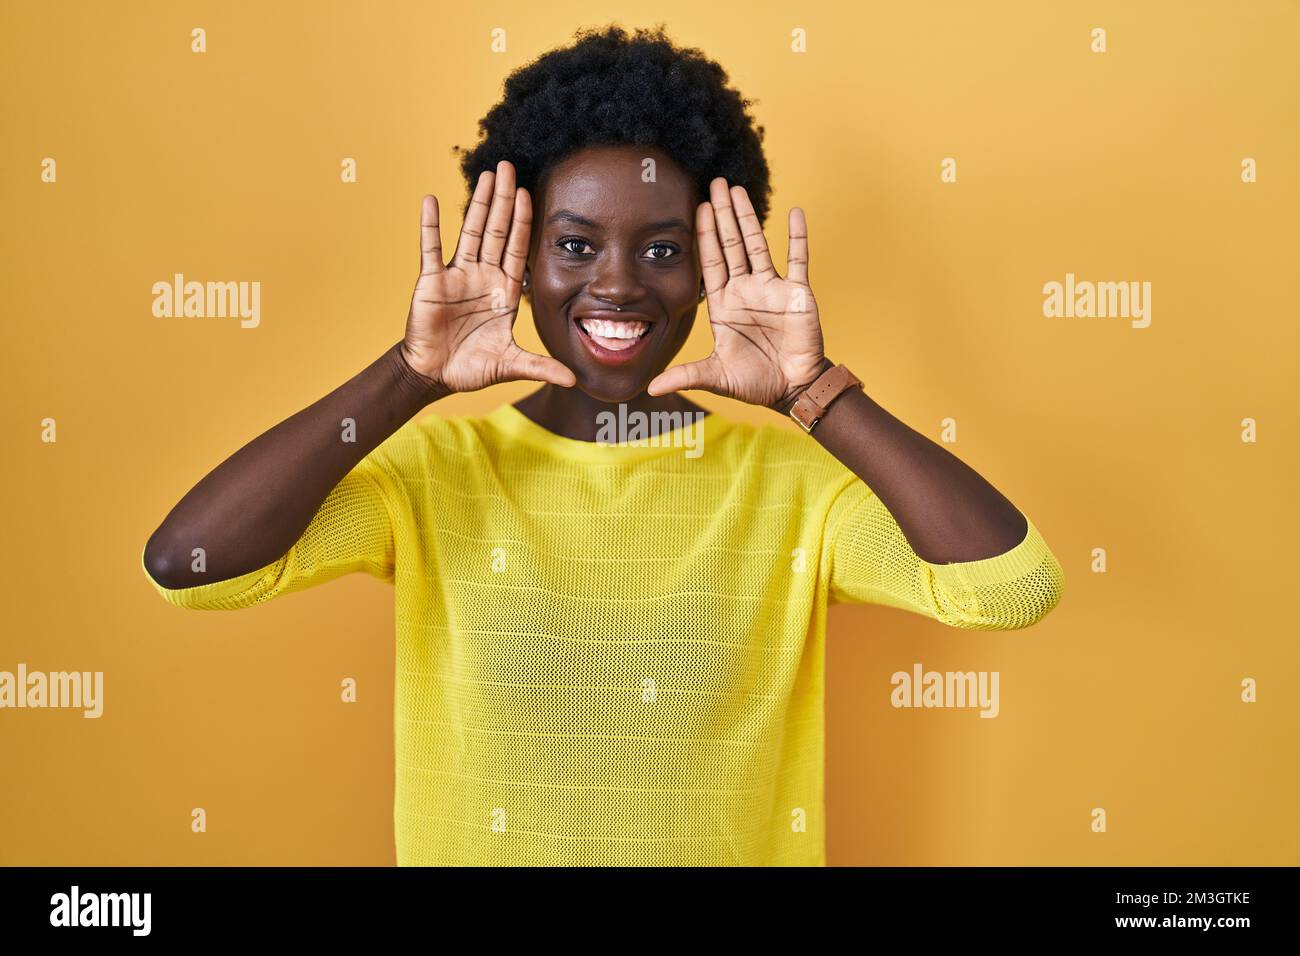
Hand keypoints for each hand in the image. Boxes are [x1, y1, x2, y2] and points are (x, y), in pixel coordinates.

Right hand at [399, 160, 574, 394]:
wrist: (435, 375)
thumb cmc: (471, 367)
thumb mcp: (511, 365)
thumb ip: (541, 367)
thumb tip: (574, 379)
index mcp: (503, 291)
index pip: (516, 248)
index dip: (522, 222)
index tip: (529, 193)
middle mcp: (482, 276)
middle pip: (495, 230)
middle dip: (503, 200)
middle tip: (509, 167)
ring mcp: (456, 276)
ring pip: (469, 232)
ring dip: (477, 203)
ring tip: (485, 174)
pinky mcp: (431, 282)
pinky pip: (431, 248)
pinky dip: (430, 225)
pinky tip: (430, 200)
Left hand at [646, 177, 827, 410]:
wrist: (791, 390)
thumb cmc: (755, 382)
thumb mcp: (715, 377)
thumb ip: (685, 375)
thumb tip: (651, 388)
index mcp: (724, 304)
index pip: (711, 262)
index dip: (704, 235)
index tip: (696, 208)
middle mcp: (745, 290)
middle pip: (731, 244)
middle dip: (722, 215)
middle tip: (715, 184)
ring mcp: (771, 289)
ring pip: (757, 245)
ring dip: (748, 218)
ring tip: (739, 189)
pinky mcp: (796, 293)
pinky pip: (797, 259)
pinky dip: (797, 236)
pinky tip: (794, 212)